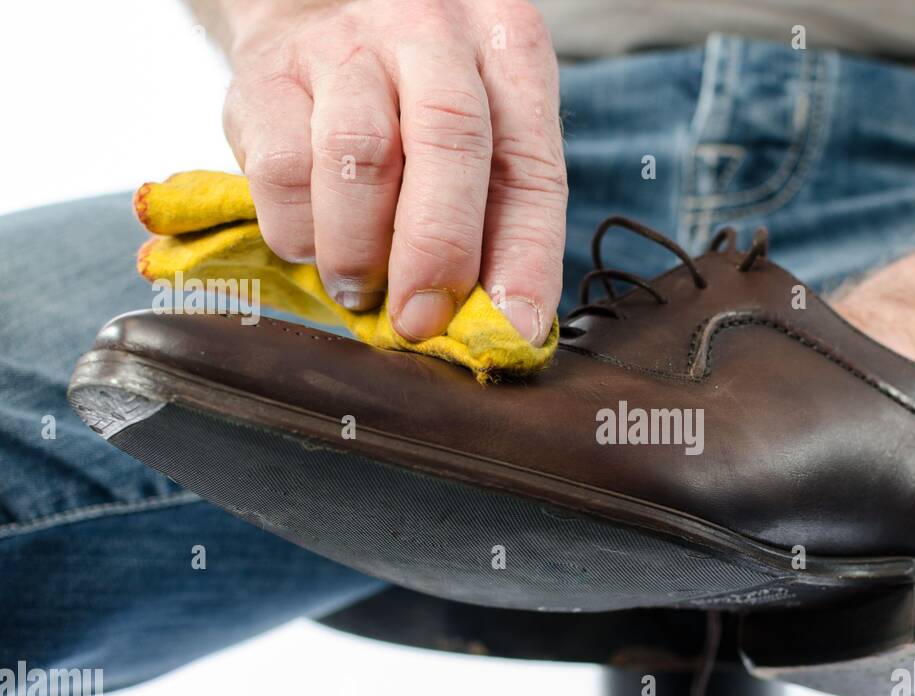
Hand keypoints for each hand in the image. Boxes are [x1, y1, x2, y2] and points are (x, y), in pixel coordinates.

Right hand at [220, 0, 564, 343]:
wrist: (318, 14)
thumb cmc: (419, 98)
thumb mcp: (485, 135)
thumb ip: (502, 219)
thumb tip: (507, 323)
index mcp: (507, 49)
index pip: (532, 165)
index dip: (525, 259)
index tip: (512, 330)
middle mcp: (432, 33)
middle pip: (449, 139)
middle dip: (437, 252)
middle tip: (420, 321)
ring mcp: (345, 46)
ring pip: (356, 156)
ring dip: (360, 250)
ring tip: (361, 289)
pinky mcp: (265, 75)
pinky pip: (281, 171)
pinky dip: (301, 232)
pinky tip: (316, 244)